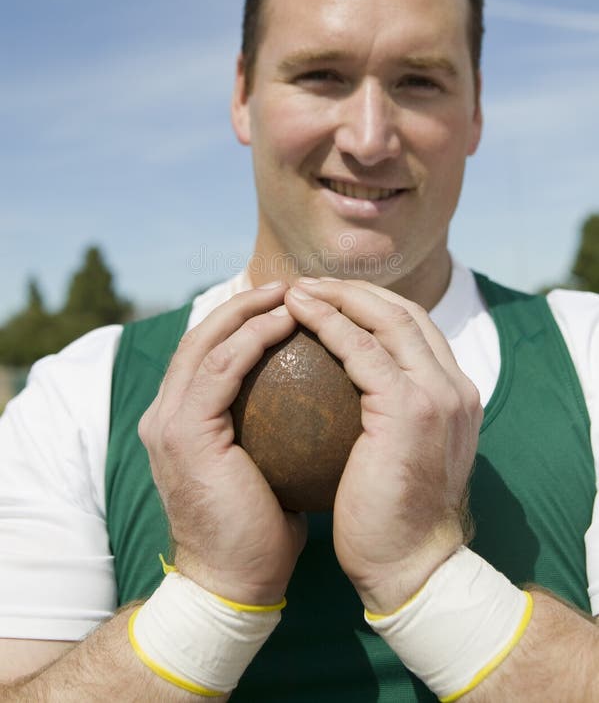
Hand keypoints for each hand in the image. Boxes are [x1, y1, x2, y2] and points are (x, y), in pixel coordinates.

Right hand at [138, 282, 306, 604]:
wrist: (234, 583)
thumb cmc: (261, 528)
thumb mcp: (265, 465)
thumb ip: (270, 427)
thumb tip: (316, 400)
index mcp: (182, 418)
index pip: (211, 352)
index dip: (244, 319)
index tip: (290, 303)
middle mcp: (165, 412)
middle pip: (203, 335)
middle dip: (246, 302)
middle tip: (292, 286)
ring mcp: (168, 420)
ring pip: (208, 341)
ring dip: (250, 309)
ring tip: (292, 292)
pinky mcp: (182, 431)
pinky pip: (222, 368)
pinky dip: (252, 338)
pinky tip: (287, 322)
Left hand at [284, 278, 481, 613]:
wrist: (410, 568)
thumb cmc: (389, 520)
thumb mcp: (395, 457)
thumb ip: (384, 417)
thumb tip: (343, 397)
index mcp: (453, 394)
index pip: (413, 330)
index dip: (370, 306)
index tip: (327, 301)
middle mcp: (454, 386)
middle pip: (404, 312)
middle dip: (354, 290)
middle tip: (307, 286)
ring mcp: (438, 394)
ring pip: (387, 319)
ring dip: (339, 297)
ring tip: (297, 290)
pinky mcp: (411, 408)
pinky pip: (362, 350)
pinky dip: (329, 324)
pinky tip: (297, 315)